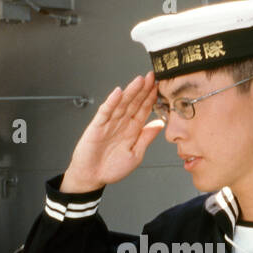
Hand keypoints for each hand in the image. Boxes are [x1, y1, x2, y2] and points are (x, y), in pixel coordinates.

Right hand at [60, 72, 162, 192]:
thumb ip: (146, 138)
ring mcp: (109, 123)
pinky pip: (105, 112)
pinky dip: (111, 102)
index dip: (151, 98)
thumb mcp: (136, 154)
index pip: (144, 109)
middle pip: (134, 102)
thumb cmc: (112, 168)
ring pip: (122, 104)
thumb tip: (160, 124)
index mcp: (132, 129)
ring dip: (130, 92)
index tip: (159, 86)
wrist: (92, 177)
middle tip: (151, 76)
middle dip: (143, 89)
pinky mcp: (97, 126)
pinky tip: (118, 93)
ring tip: (139, 80)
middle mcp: (121, 123)